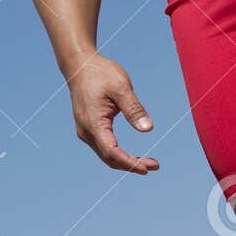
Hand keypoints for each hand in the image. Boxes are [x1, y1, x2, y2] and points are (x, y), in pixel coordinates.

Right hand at [68, 52, 159, 173]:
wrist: (80, 66)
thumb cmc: (101, 74)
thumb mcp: (121, 87)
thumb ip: (134, 109)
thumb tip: (148, 129)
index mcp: (93, 123)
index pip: (112, 152)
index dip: (129, 163)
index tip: (146, 168)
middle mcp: (86, 131)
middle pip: (109, 158)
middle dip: (131, 165)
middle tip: (155, 166)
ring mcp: (85, 131)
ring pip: (106, 155)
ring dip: (126, 162)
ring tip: (148, 163)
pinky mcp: (88, 129)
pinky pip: (104, 148)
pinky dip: (118, 155)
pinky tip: (132, 156)